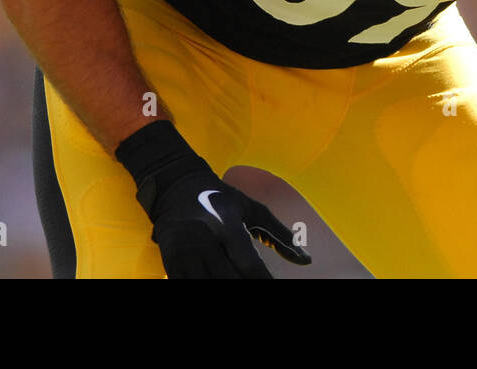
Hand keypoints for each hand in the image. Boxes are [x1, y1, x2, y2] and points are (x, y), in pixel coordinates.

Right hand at [144, 170, 311, 277]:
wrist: (176, 187)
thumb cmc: (222, 199)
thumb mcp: (253, 209)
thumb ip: (280, 235)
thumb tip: (306, 261)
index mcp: (227, 225)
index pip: (248, 265)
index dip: (263, 281)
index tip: (275, 286)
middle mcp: (204, 239)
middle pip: (228, 279)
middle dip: (246, 287)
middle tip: (259, 288)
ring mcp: (184, 252)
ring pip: (206, 284)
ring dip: (224, 288)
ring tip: (240, 285)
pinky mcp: (170, 261)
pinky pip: (185, 283)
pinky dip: (202, 286)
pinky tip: (216, 283)